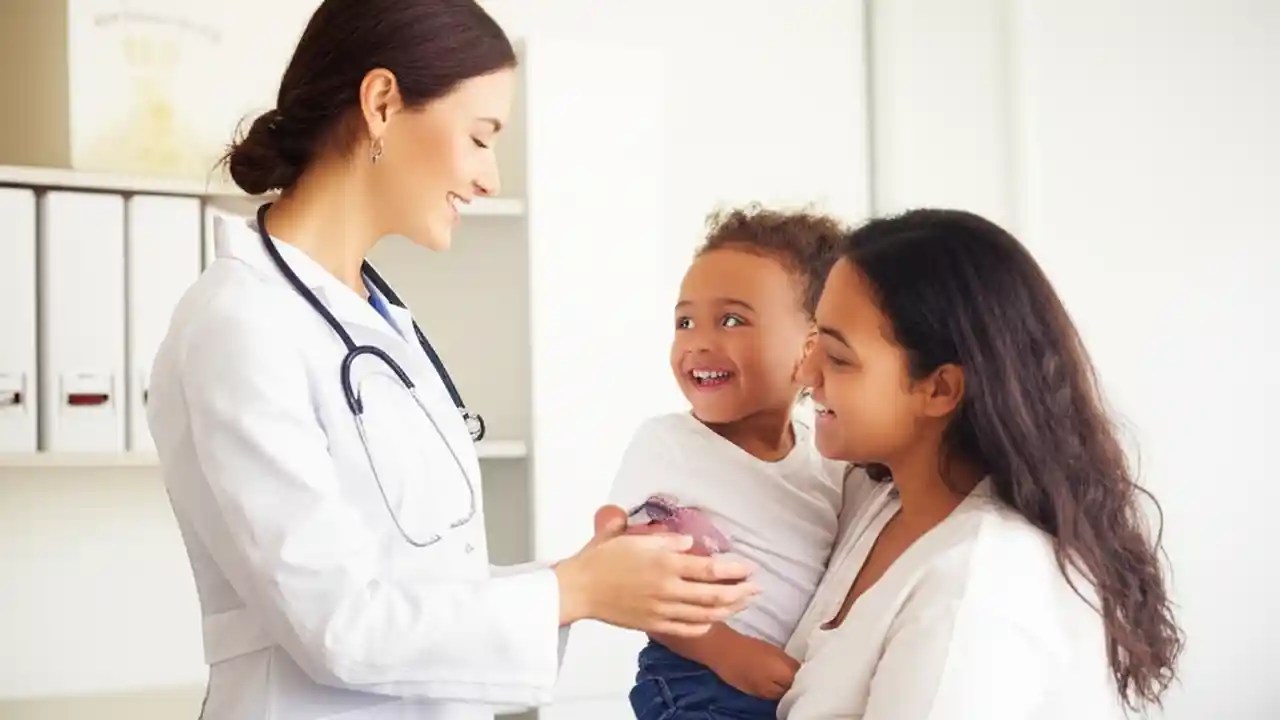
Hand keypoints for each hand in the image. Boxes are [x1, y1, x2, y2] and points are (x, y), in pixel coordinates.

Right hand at [554, 505, 757, 635]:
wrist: (580, 588)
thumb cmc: (603, 558)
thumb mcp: (634, 537)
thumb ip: (665, 538)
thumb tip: (689, 542)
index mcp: (664, 563)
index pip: (710, 569)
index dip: (734, 570)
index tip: (750, 567)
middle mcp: (668, 588)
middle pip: (714, 595)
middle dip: (741, 592)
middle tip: (757, 588)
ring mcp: (662, 610)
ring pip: (705, 614)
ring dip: (729, 609)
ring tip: (744, 603)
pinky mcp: (654, 624)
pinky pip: (686, 629)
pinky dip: (704, 625)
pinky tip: (713, 620)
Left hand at [711, 631, 800, 699]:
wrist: (722, 645)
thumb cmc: (739, 670)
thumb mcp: (760, 689)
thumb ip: (779, 693)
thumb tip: (789, 694)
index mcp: (788, 670)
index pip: (802, 685)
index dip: (796, 693)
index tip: (789, 698)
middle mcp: (788, 658)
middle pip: (798, 675)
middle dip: (793, 683)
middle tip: (783, 692)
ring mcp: (779, 651)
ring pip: (791, 667)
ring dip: (787, 676)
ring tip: (777, 685)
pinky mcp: (770, 647)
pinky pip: (783, 661)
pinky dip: (780, 669)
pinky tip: (772, 674)